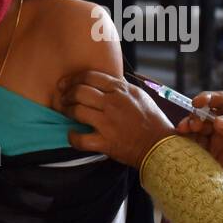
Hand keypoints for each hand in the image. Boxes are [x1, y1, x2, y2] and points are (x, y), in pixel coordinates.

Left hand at [56, 70, 177, 167]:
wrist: (159, 145)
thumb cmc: (152, 121)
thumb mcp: (140, 95)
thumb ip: (122, 86)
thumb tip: (109, 78)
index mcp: (121, 91)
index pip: (91, 77)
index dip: (74, 78)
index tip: (66, 83)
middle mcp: (113, 104)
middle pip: (80, 92)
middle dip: (67, 94)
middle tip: (62, 97)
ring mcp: (108, 123)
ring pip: (78, 111)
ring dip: (67, 110)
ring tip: (65, 112)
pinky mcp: (106, 142)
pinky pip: (81, 138)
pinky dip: (73, 137)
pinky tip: (72, 134)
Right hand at [176, 92, 222, 190]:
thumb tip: (218, 122)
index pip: (221, 99)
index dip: (207, 99)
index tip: (197, 102)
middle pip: (205, 113)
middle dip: (196, 116)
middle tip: (193, 124)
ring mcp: (218, 135)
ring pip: (198, 127)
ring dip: (190, 127)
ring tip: (185, 131)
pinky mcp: (212, 150)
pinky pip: (197, 144)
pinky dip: (189, 142)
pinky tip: (184, 143)